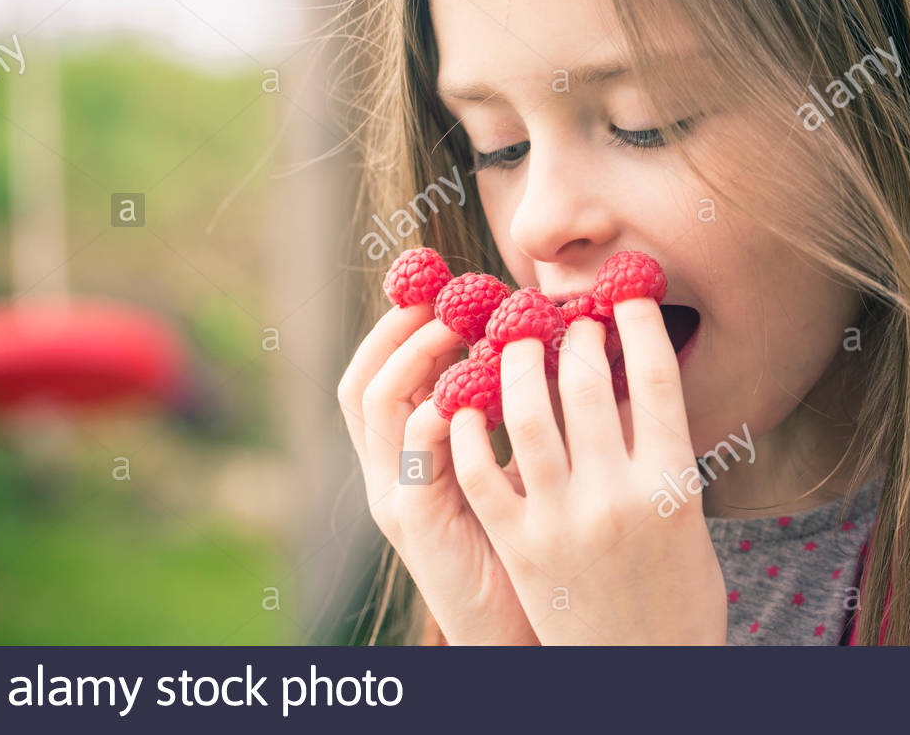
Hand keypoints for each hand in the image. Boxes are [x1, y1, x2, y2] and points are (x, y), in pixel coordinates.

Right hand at [336, 302, 538, 644]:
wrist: (515, 628)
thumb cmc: (524, 543)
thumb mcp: (513, 466)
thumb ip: (511, 413)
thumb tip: (547, 342)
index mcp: (407, 457)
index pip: (380, 374)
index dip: (401, 325)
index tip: (440, 281)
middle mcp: (386, 472)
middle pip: (362, 380)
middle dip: (399, 329)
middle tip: (445, 294)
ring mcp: (393, 496)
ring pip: (375, 405)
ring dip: (415, 355)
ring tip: (458, 326)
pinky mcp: (414, 522)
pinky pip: (413, 452)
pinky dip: (437, 410)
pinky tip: (473, 386)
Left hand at [448, 297, 726, 644]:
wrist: (644, 675)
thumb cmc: (675, 595)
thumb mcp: (684, 520)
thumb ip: (656, 454)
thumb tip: (625, 381)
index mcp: (671, 485)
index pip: (656, 378)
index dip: (638, 324)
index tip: (626, 297)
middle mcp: (618, 498)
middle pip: (588, 384)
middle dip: (572, 336)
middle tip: (562, 318)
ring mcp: (563, 522)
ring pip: (526, 416)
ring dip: (514, 365)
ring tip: (511, 343)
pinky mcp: (519, 547)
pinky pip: (481, 472)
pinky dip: (469, 429)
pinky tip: (466, 404)